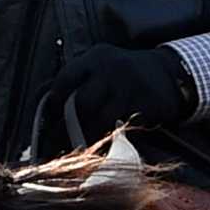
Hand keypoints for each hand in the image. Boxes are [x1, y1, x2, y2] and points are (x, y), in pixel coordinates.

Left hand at [37, 44, 194, 148]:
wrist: (169, 74)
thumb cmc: (124, 75)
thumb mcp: (99, 67)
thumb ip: (74, 80)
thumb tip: (41, 100)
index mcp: (94, 58)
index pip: (64, 80)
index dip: (52, 103)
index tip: (47, 121)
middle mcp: (110, 68)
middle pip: (80, 103)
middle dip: (64, 127)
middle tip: (54, 144)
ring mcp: (128, 86)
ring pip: (98, 120)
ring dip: (84, 138)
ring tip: (74, 150)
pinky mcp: (143, 105)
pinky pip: (119, 128)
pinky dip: (106, 140)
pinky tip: (99, 147)